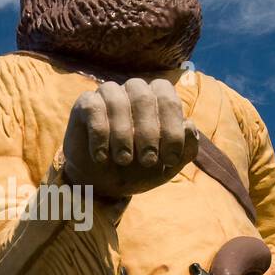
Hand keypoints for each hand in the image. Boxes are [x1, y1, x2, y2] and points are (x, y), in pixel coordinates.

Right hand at [62, 78, 199, 197]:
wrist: (104, 184)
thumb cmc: (139, 170)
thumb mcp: (167, 165)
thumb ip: (187, 149)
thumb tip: (189, 126)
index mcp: (157, 99)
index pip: (168, 98)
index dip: (171, 127)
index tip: (170, 158)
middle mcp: (133, 90)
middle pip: (143, 96)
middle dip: (149, 132)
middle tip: (148, 161)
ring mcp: (108, 94)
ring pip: (117, 101)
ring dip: (122, 134)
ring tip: (123, 160)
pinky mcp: (85, 104)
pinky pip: (93, 108)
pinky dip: (99, 134)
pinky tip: (101, 156)